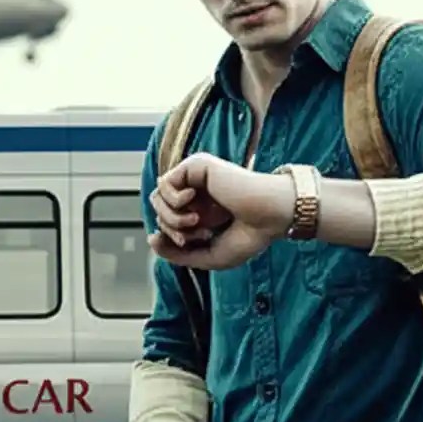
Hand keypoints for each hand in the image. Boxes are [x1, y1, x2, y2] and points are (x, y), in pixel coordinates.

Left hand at [149, 153, 294, 270]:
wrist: (271, 216)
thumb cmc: (249, 236)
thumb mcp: (206, 255)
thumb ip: (177, 254)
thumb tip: (151, 238)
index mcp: (199, 210)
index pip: (166, 223)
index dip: (173, 239)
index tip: (197, 242)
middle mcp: (195, 192)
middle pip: (158, 212)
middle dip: (172, 230)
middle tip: (199, 234)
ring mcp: (195, 178)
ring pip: (157, 198)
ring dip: (172, 217)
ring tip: (196, 220)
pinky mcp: (196, 165)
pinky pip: (164, 183)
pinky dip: (174, 200)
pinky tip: (194, 201)